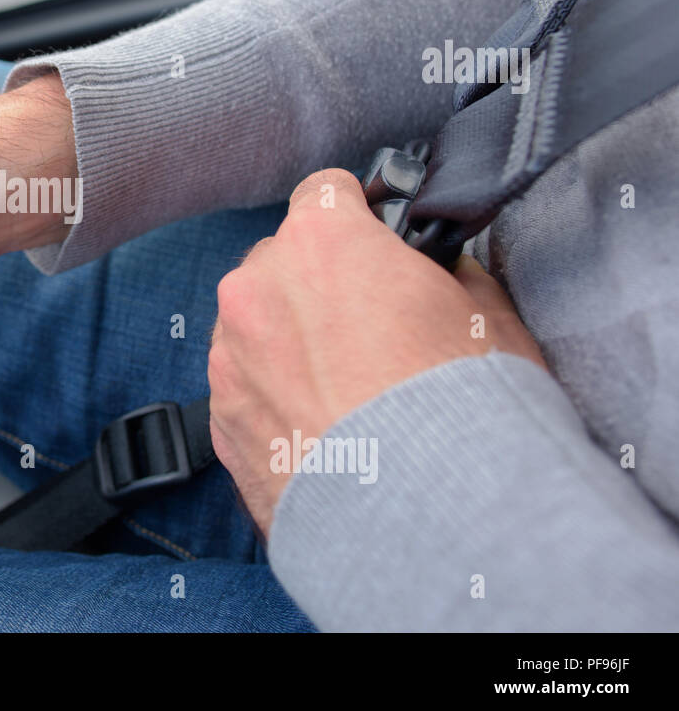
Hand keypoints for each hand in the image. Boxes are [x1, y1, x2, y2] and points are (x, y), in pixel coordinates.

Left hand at [207, 168, 545, 535]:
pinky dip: (274, 396)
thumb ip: (446, 272)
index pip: (325, 192)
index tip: (373, 239)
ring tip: (348, 392)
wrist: (424, 519)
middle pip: (283, 260)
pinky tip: (323, 429)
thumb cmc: (463, 410)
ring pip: (256, 324)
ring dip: (290, 340)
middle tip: (371, 329)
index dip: (355, 215)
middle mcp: (259, 287)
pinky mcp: (220, 419)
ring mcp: (230, 355)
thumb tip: (438, 270)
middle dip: (319, 283)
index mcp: (321, 241)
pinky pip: (245, 386)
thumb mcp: (489, 312)